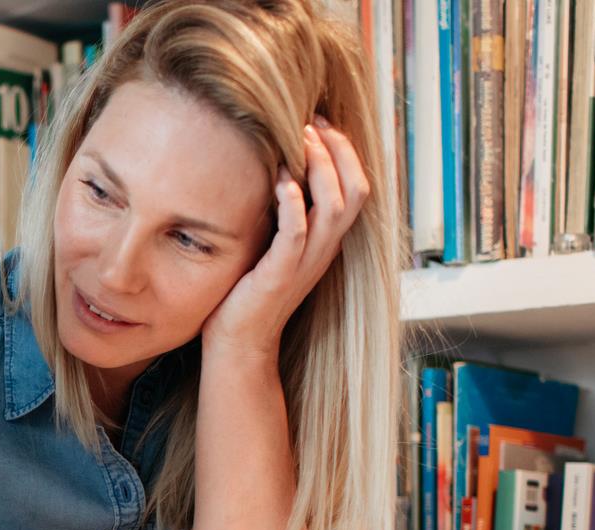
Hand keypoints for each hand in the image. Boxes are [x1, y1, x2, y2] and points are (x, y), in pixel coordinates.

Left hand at [199, 115, 371, 361]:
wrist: (239, 343)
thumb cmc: (249, 292)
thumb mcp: (275, 245)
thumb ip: (284, 213)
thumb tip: (276, 169)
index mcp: (326, 240)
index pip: (356, 186)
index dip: (344, 151)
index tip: (319, 121)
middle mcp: (324, 249)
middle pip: (356, 189)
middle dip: (338, 149)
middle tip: (312, 121)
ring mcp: (305, 262)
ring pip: (334, 206)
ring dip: (320, 167)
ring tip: (299, 139)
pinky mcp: (280, 274)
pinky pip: (297, 233)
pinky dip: (293, 203)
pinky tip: (281, 179)